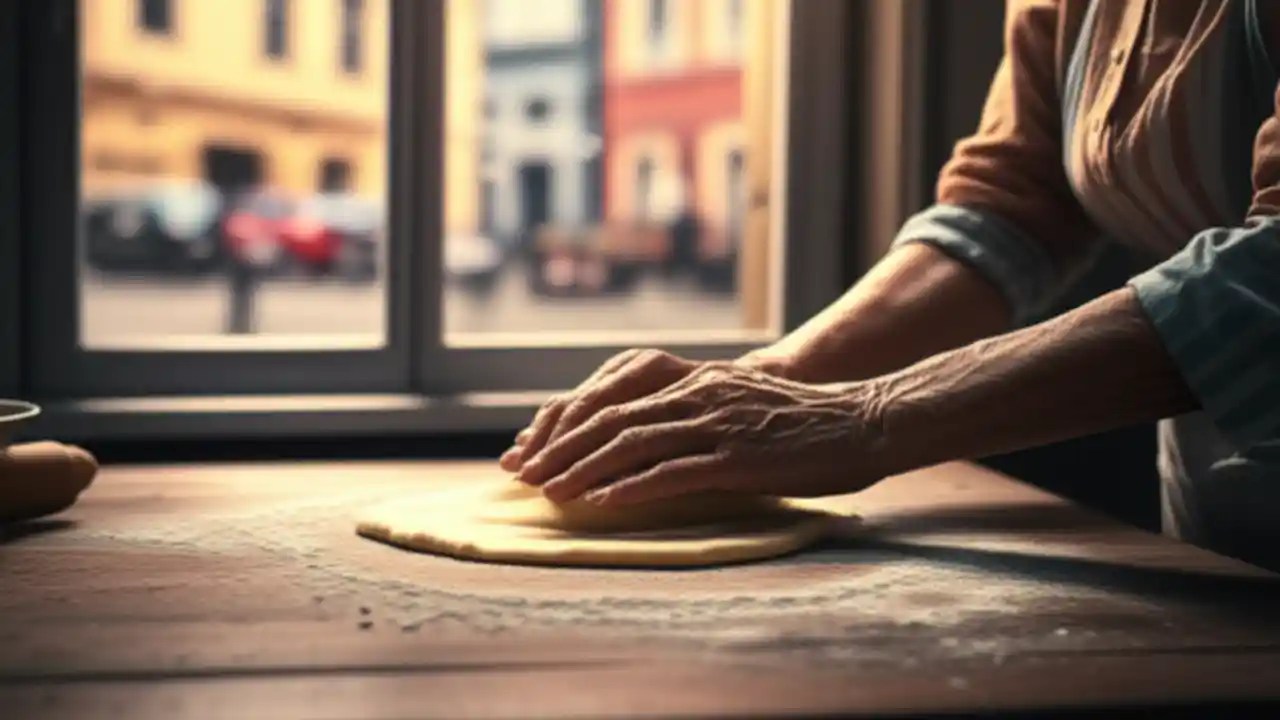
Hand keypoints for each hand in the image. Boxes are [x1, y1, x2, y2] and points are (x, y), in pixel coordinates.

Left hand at [515, 363, 890, 505]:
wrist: (866, 422)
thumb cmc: (807, 425)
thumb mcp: (743, 408)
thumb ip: (698, 418)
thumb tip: (651, 449)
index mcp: (696, 382)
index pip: (615, 401)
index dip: (569, 425)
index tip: (536, 450)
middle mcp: (699, 395)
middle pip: (611, 419)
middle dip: (561, 448)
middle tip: (524, 475)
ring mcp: (717, 424)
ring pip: (632, 443)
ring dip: (583, 469)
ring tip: (549, 492)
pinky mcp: (737, 457)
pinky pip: (674, 472)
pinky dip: (632, 488)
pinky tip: (602, 504)